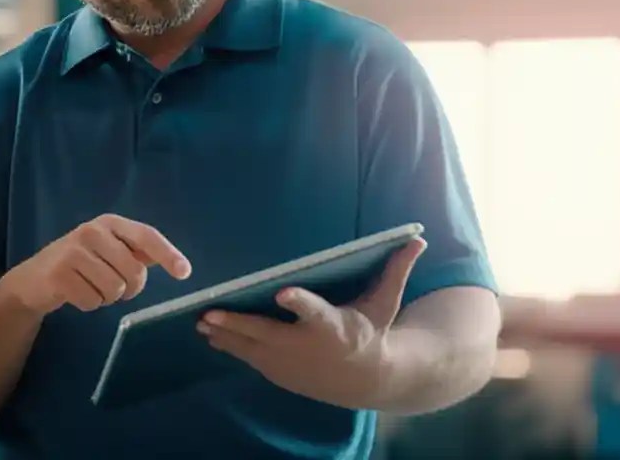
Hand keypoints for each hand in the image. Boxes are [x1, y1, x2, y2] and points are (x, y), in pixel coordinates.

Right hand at [6, 214, 191, 315]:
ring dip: (107, 298)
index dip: (168, 254)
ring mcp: (74, 251)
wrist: (34, 279)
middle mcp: (92, 231)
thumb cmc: (79, 264)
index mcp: (110, 223)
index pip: (146, 236)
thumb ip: (137, 252)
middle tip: (114, 287)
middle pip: (134, 272)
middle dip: (130, 289)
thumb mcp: (108, 251)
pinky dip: (89, 305)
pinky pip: (93, 302)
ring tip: (91, 287)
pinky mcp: (60, 273)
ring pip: (115, 289)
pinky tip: (76, 293)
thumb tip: (177, 263)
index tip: (185, 272)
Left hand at [197, 238, 425, 407]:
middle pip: (268, 335)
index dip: (299, 304)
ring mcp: (291, 365)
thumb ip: (396, 270)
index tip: (282, 293)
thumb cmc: (372, 331)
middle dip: (238, 325)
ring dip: (225, 336)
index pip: (315, 312)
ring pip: (252, 350)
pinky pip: (250, 359)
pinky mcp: (280, 373)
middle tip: (210, 313)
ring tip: (200, 321)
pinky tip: (209, 333)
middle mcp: (308, 348)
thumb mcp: (386, 303)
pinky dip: (230, 346)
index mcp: (333, 327)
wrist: (366, 380)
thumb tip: (419, 239)